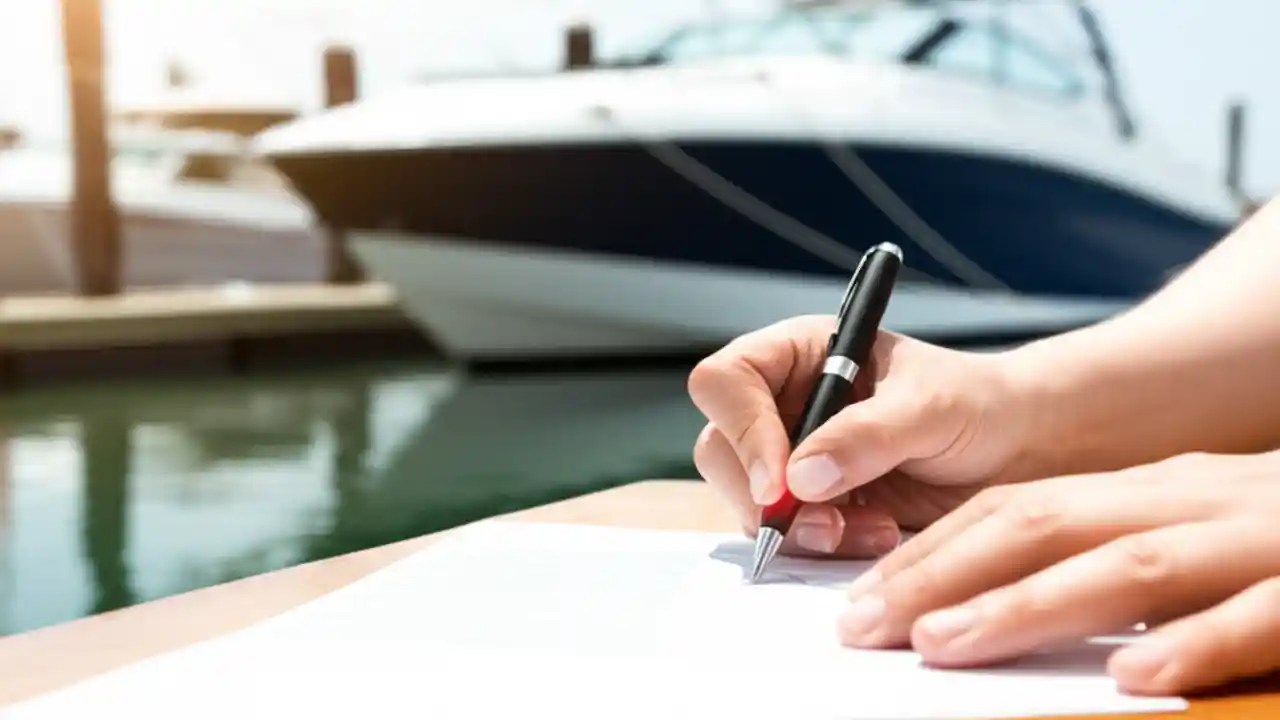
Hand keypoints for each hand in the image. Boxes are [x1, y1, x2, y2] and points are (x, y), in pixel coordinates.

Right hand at [688, 315, 1035, 558]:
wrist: (1018, 452)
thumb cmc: (977, 404)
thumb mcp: (929, 407)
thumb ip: (865, 435)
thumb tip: (800, 476)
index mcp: (799, 354)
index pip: (728, 382)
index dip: (742, 430)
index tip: (782, 482)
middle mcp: (782, 403)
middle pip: (721, 448)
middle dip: (763, 496)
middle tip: (823, 523)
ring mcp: (792, 457)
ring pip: (747, 501)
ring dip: (800, 528)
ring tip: (868, 529)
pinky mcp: (812, 505)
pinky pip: (786, 535)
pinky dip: (824, 546)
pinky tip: (877, 533)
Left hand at [838, 450, 1279, 695]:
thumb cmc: (1277, 539)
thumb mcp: (1185, 531)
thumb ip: (1102, 557)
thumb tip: (990, 603)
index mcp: (1148, 491)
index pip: (1015, 510)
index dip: (932, 553)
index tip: (860, 603)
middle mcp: (1190, 502)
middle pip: (1045, 525)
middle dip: (945, 574)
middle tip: (864, 627)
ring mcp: (1258, 542)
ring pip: (1130, 566)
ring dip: (1030, 605)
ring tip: (948, 643)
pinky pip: (1260, 616)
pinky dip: (1196, 645)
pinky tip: (1135, 680)